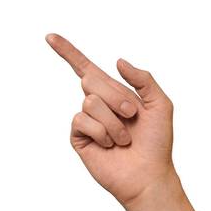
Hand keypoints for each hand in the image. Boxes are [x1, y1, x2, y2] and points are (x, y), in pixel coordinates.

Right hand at [47, 32, 176, 210]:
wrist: (149, 174)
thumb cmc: (157, 142)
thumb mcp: (161, 105)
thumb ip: (144, 79)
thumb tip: (117, 61)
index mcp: (115, 93)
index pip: (87, 68)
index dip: (68, 52)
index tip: (50, 36)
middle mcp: (98, 104)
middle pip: (92, 79)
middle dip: (117, 97)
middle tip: (133, 115)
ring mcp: (87, 121)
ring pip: (89, 101)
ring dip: (114, 121)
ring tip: (125, 138)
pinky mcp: (79, 137)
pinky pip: (82, 120)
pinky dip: (103, 132)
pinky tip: (111, 145)